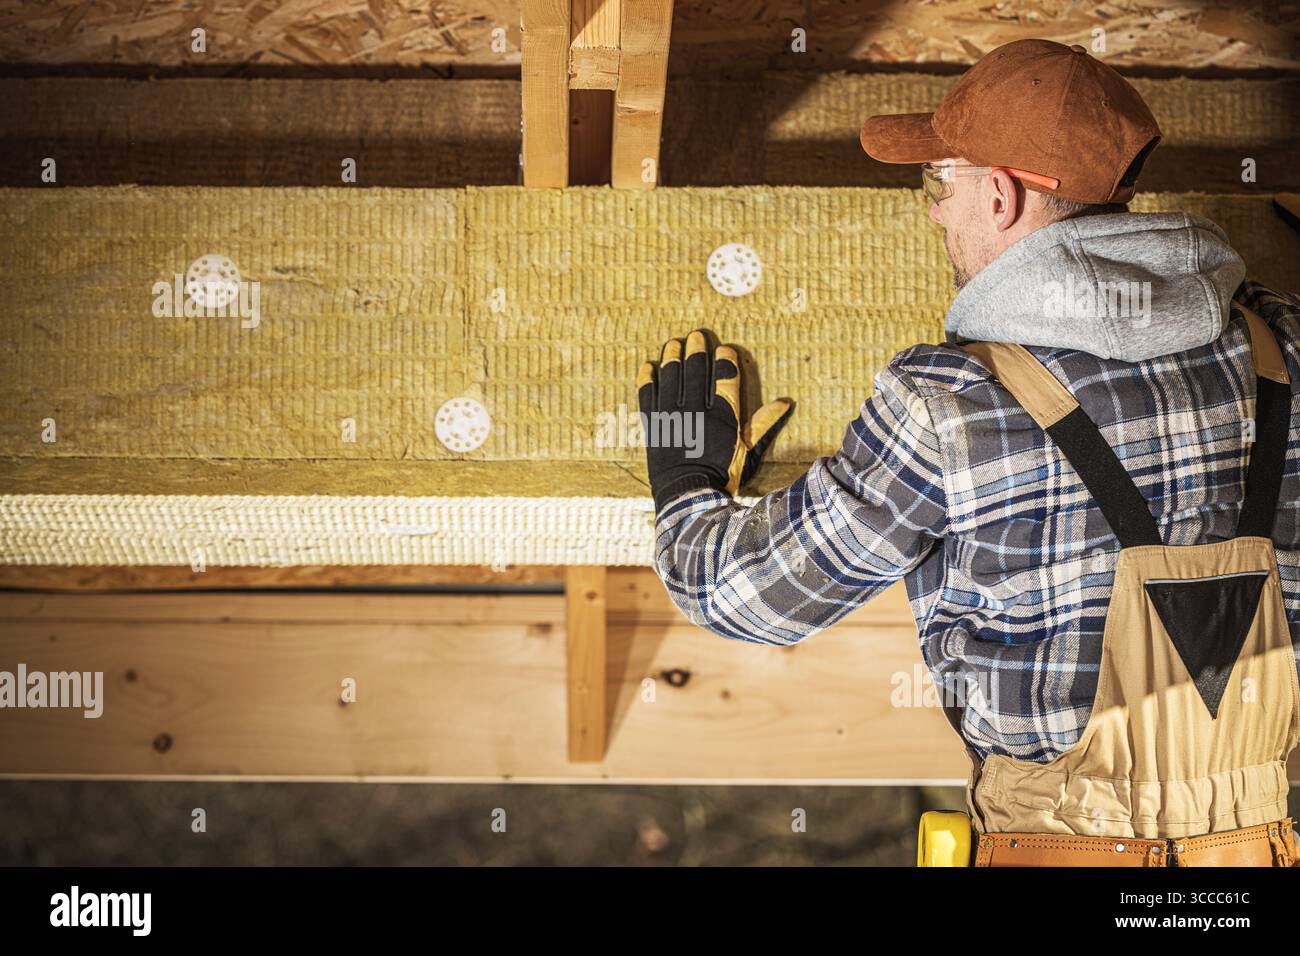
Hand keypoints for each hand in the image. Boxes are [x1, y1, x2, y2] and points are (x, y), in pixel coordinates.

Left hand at [637, 330, 791, 512]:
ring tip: (674, 343)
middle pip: (695, 370)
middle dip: (697, 350)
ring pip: (671, 377)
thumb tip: (785, 402)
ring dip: (672, 357)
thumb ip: (763, 424)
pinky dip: (646, 380)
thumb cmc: (723, 476)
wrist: (689, 497)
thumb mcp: (748, 451)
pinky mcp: (654, 424)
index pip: (725, 377)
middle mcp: (697, 410)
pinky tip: (648, 366)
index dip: (726, 359)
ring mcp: (672, 415)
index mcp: (723, 415)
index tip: (725, 349)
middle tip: (696, 336)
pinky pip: (647, 396)